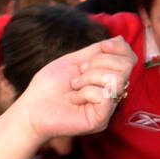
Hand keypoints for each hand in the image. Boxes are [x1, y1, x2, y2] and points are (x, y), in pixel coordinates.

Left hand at [16, 37, 135, 142]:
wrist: (31, 108)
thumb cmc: (48, 86)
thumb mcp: (73, 61)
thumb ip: (96, 51)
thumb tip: (120, 39)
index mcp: (106, 78)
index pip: (128, 59)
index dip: (120, 49)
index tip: (103, 46)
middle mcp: (111, 92)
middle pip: (125, 66)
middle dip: (99, 63)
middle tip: (78, 73)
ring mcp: (107, 107)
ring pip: (117, 79)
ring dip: (90, 77)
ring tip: (74, 85)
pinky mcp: (101, 119)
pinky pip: (106, 95)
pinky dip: (86, 92)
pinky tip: (74, 99)